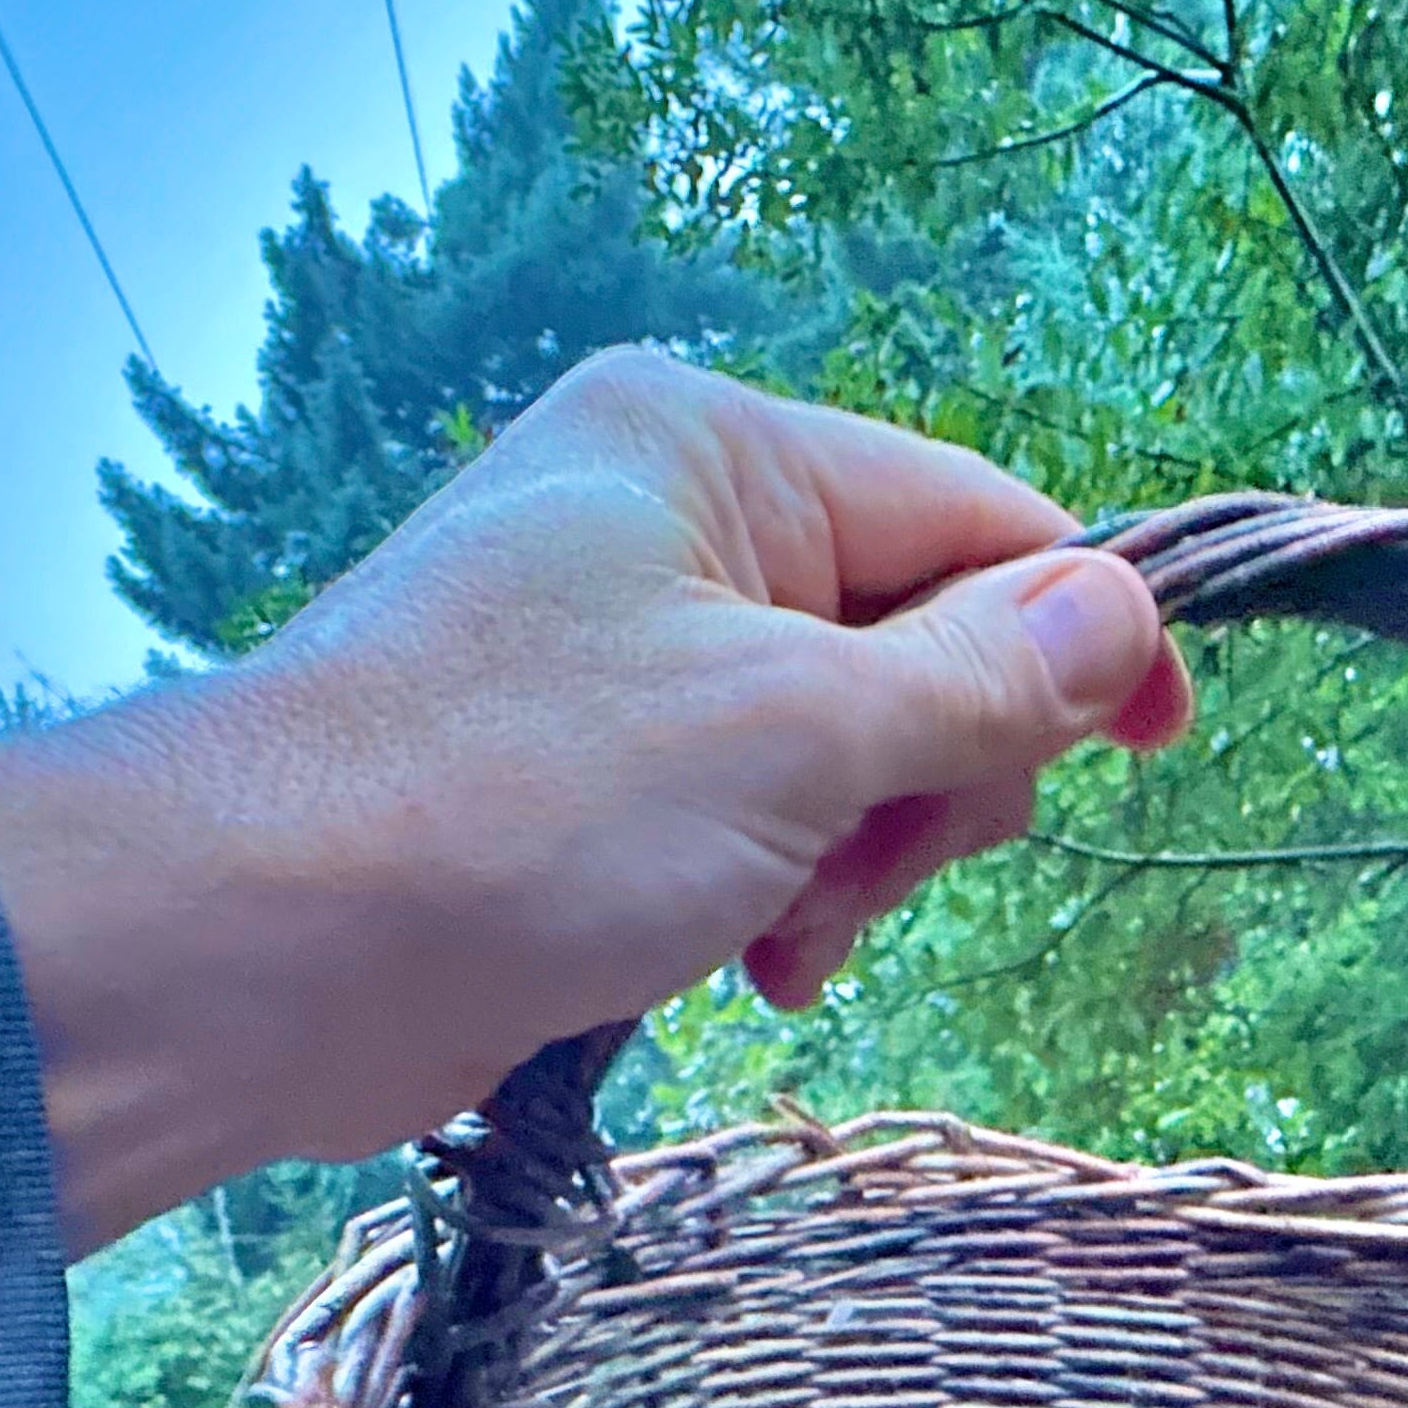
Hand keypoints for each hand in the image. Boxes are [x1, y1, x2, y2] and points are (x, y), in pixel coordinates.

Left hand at [0, 349, 1192, 1254]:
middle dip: (934, 777)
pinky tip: (742, 959)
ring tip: (784, 938)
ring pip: (842, 747)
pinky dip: (773, 889)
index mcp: (714, 448)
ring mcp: (612, 651)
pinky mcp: (573, 774)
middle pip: (919, 636)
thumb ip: (983, 675)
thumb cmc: (512, 807)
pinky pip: (748, 815)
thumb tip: (1122, 614)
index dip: (1085, 634)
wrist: (247, 951)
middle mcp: (662, 521)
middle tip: (868, 869)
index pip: (978, 513)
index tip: (1160, 755)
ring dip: (854, 859)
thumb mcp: (798, 733)